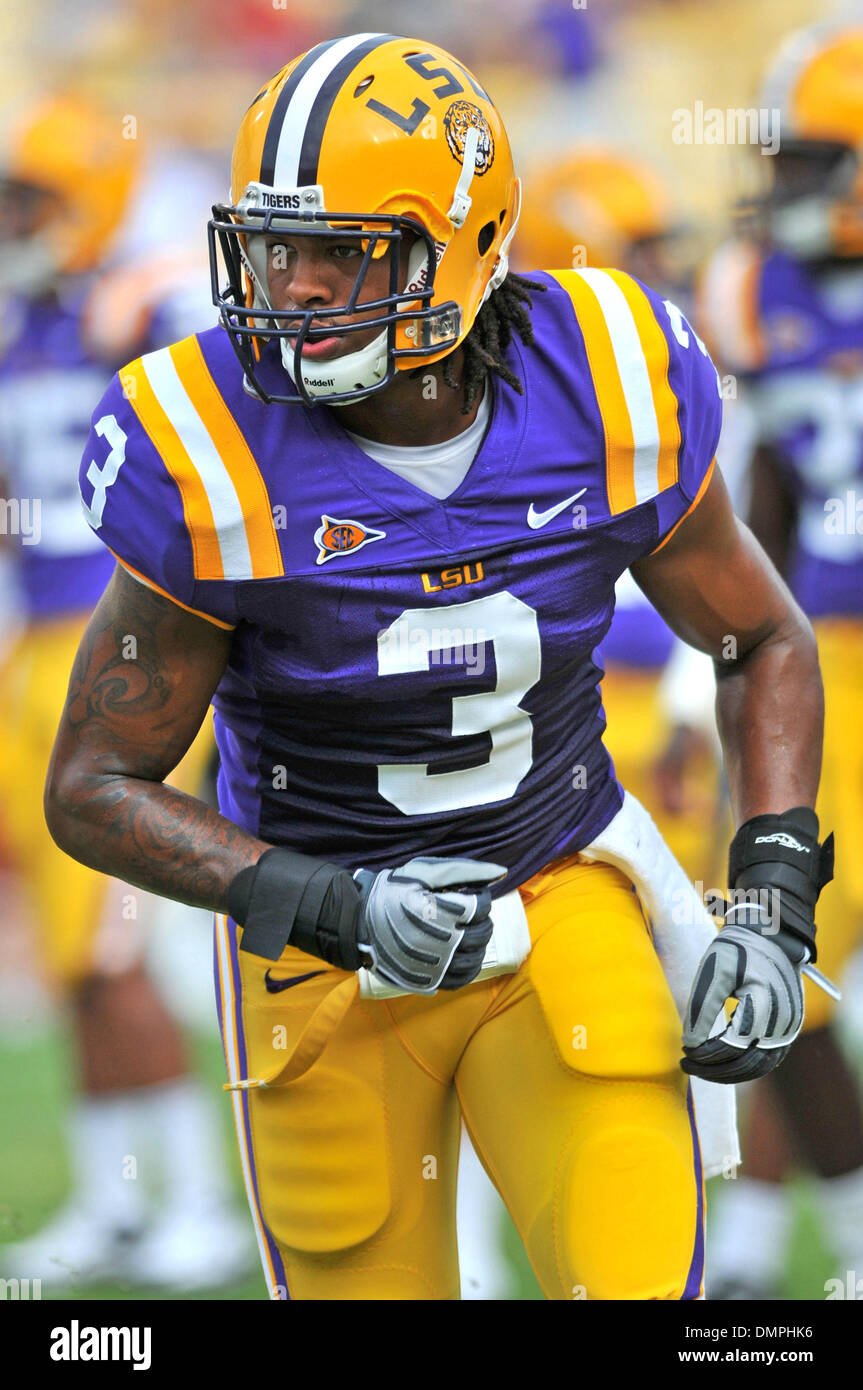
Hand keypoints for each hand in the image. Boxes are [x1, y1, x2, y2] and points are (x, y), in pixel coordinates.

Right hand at [353, 856, 505, 993]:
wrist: (357, 922)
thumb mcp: (424, 871)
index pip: (480, 907)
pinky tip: (463, 955)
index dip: (481, 898)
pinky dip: (468, 968)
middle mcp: (438, 941)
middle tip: (472, 914)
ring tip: (469, 933)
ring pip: (474, 959)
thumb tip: (501, 872)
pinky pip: (459, 980)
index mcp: (438, 910)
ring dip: (478, 944)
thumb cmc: (393, 891)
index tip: (472, 895)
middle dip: (482, 920)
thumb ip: (465, 870)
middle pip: (481, 933)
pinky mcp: (426, 979)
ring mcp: (432, 964)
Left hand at [681, 806, 833, 1084]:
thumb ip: (702, 1007)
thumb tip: (690, 1045)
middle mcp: (783, 1020)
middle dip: (716, 1069)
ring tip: (701, 1068)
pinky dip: (745, 1064)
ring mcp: (789, 1026)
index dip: (708, 1053)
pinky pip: (768, 1056)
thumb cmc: (737, 949)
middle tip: (688, 1065)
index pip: (734, 1043)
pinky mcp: (787, 1028)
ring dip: (730, 1071)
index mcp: (765, 1002)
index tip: (685, 1054)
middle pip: (749, 1062)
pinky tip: (721, 1063)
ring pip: (760, 1064)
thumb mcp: (714, 971)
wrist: (769, 935)